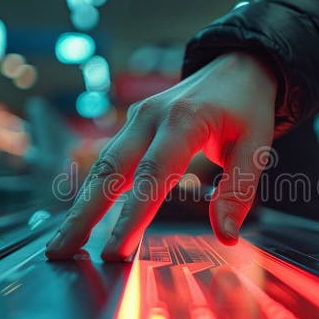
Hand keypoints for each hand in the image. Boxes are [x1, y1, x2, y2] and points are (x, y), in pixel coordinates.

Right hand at [46, 51, 277, 260]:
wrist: (236, 66)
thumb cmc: (245, 107)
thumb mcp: (257, 145)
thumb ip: (239, 190)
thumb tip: (226, 234)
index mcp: (184, 119)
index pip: (153, 173)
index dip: (131, 215)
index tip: (115, 251)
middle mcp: (150, 116)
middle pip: (110, 170)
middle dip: (84, 214)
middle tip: (60, 252)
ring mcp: (136, 119)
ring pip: (101, 166)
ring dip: (80, 206)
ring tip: (60, 244)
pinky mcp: (131, 127)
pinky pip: (108, 162)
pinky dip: (92, 192)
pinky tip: (80, 219)